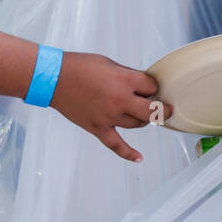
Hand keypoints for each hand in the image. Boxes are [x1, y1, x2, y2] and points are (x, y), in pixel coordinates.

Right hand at [50, 51, 169, 161]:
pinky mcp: (98, 128)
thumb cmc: (81, 66)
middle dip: (162, 109)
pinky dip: (128, 153)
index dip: (154, 85)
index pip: (152, 86)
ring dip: (143, 119)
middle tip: (167, 108)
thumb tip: (141, 86)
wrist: (54, 79)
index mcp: (124, 80)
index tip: (151, 86)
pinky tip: (139, 158)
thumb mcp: (109, 64)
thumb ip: (127, 76)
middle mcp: (120, 100)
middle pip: (151, 111)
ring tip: (143, 114)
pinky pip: (116, 145)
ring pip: (137, 124)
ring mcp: (109, 117)